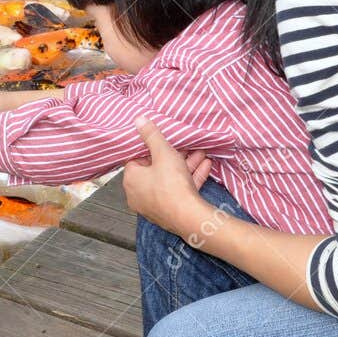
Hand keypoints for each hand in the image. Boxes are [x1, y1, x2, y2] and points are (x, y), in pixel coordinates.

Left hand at [121, 118, 210, 237]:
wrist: (189, 217)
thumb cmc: (171, 184)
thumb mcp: (163, 153)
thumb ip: (152, 135)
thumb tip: (138, 120)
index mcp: (131, 180)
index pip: (136, 159)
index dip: (150, 149)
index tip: (163, 142)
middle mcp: (139, 194)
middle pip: (156, 170)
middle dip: (174, 156)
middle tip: (186, 146)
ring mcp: (155, 205)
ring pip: (170, 180)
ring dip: (186, 166)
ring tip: (200, 152)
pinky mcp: (170, 212)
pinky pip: (179, 191)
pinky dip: (191, 178)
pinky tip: (206, 166)